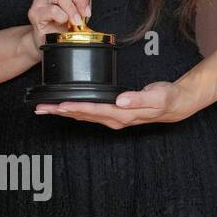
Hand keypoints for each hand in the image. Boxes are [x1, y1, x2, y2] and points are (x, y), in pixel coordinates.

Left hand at [34, 80, 194, 128]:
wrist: (176, 105)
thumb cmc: (167, 98)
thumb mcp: (157, 96)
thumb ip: (139, 98)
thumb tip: (121, 100)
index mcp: (123, 114)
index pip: (94, 111)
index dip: (75, 108)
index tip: (58, 105)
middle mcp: (115, 119)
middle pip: (83, 115)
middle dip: (60, 111)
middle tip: (40, 108)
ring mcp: (113, 119)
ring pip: (83, 116)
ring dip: (63, 112)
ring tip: (44, 108)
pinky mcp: (113, 115)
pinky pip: (89, 114)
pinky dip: (74, 110)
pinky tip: (64, 108)